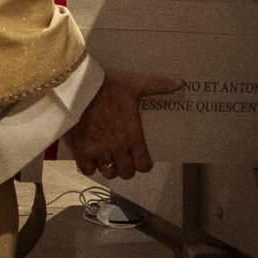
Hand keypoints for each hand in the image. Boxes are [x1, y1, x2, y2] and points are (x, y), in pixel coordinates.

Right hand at [62, 72, 181, 182]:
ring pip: (109, 173)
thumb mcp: (135, 84)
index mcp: (133, 135)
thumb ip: (158, 86)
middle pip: (126, 172)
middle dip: (127, 168)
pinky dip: (90, 167)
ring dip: (110, 169)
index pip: (143, 164)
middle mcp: (118, 147)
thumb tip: (180, 84)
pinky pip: (88, 170)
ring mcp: (98, 151)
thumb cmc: (108, 87)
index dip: (144, 165)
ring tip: (109, 159)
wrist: (77, 89)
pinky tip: (91, 158)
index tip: (143, 161)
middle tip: (125, 159)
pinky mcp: (81, 151)